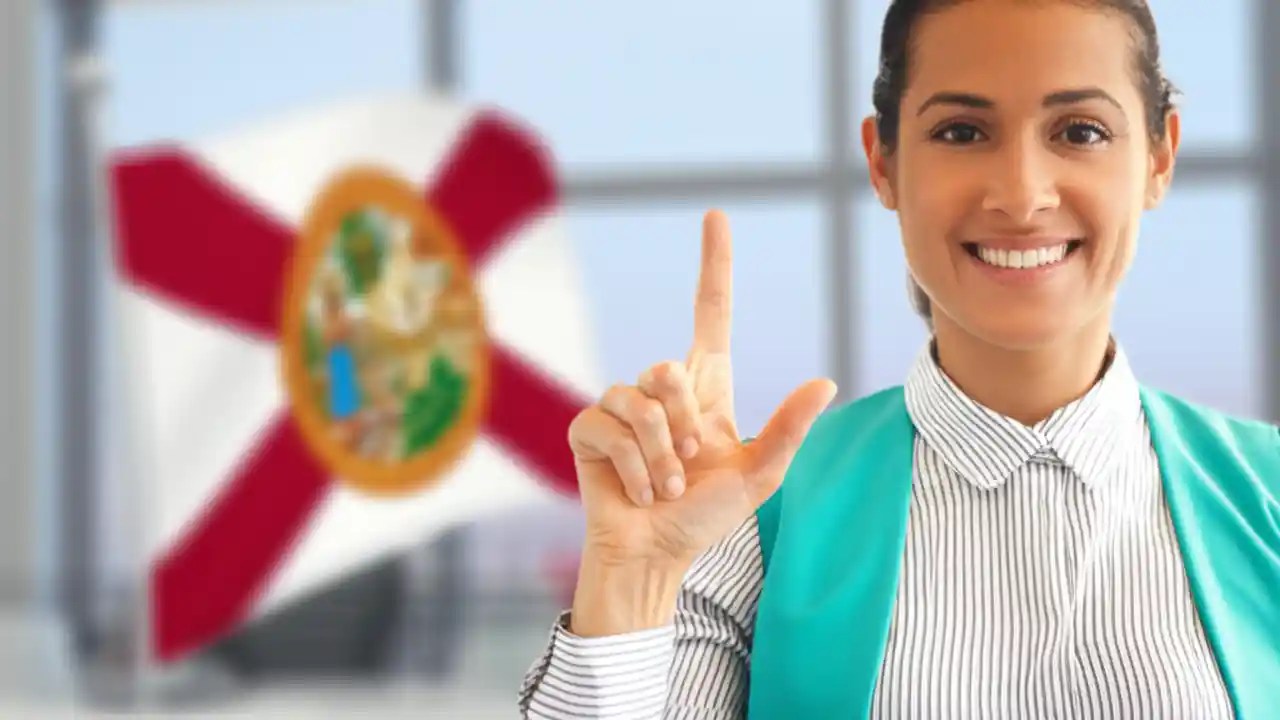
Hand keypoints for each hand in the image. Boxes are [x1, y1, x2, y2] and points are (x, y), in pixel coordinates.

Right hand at [568, 209, 837, 571]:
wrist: (655, 553)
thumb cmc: (706, 516)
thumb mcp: (760, 475)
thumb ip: (788, 429)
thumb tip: (827, 382)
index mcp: (704, 390)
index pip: (709, 313)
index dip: (714, 266)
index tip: (715, 217)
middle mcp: (660, 390)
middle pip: (669, 368)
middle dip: (684, 424)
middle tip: (690, 465)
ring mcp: (620, 407)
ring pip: (638, 399)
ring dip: (660, 455)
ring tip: (665, 486)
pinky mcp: (588, 429)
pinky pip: (608, 424)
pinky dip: (632, 464)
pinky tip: (637, 488)